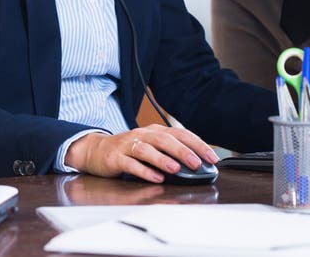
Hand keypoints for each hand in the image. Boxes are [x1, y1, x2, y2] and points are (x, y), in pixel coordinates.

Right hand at [64, 124, 218, 182]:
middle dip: (183, 151)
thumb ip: (170, 152)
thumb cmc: (129, 150)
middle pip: (165, 139)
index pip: (181, 134)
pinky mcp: (116, 157)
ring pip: (147, 149)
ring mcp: (128, 145)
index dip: (198, 144)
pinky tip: (155, 178)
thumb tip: (196, 163)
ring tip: (176, 169)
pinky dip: (144, 171)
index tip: (212, 157)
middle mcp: (143, 134)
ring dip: (163, 159)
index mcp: (155, 131)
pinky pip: (131, 163)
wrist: (97, 150)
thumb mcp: (151, 147)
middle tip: (197, 163)